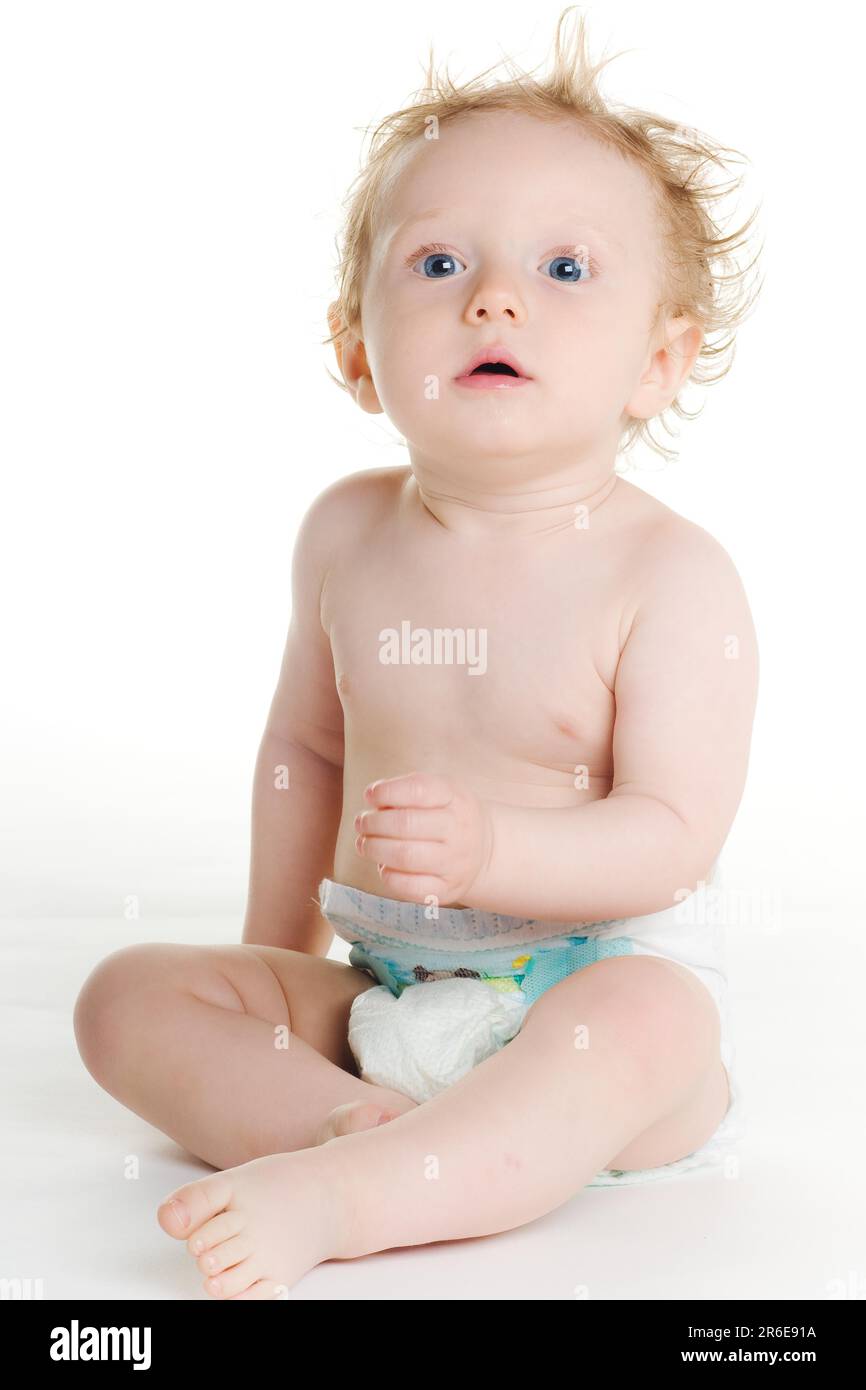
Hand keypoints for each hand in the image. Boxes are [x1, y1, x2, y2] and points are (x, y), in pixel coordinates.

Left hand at [353, 772, 493, 906]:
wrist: (485, 850)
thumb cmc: (448, 815)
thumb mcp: (439, 792)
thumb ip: (406, 791)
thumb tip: (373, 799)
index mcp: (455, 797)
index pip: (418, 789)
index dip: (386, 792)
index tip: (370, 796)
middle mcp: (459, 829)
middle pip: (406, 824)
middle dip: (373, 823)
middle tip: (361, 823)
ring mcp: (455, 862)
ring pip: (405, 856)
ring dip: (374, 849)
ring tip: (364, 844)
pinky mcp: (447, 890)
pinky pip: (410, 887)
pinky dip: (388, 876)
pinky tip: (383, 867)